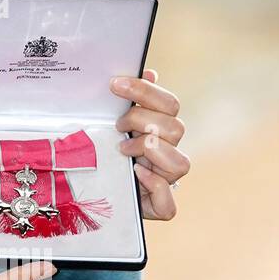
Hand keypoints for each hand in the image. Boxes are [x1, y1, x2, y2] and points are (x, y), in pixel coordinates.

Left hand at [111, 68, 190, 220]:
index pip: (169, 103)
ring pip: (181, 163)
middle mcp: (168, 153)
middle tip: (117, 125)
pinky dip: (155, 188)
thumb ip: (129, 100)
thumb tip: (150, 72)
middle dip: (141, 120)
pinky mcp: (158, 207)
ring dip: (148, 150)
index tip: (114, 84)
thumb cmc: (104, 151)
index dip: (144, 91)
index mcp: (161, 130)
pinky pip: (169, 204)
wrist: (97, 190)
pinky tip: (137, 174)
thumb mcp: (108, 124)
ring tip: (122, 150)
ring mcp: (166, 181)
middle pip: (176, 127)